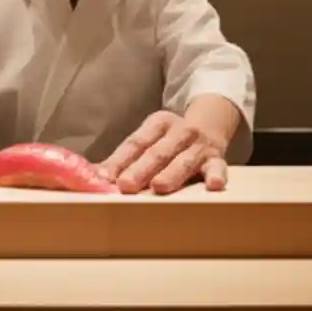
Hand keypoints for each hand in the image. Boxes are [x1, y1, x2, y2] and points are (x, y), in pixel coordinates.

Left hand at [98, 110, 228, 194]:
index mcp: (158, 124)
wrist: (211, 125)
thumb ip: (123, 158)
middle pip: (157, 151)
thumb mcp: (149, 140)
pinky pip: (218, 167)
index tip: (104, 176)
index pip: (135, 143)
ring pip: (184, 160)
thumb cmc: (170, 141)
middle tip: (126, 185)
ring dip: (172, 174)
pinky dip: (216, 175)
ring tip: (159, 187)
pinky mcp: (217, 158)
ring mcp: (199, 145)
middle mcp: (179, 131)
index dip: (119, 160)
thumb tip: (93, 176)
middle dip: (141, 169)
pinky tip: (213, 185)